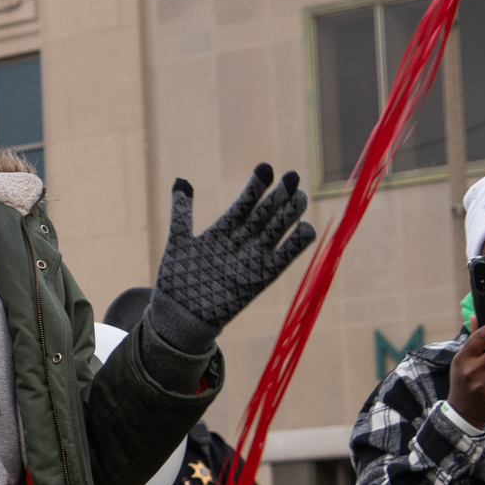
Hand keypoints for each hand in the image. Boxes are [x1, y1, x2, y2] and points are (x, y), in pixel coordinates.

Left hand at [153, 165, 314, 341]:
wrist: (179, 317)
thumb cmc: (177, 279)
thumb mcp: (179, 241)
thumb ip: (182, 212)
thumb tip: (181, 181)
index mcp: (223, 231)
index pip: (244, 203)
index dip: (256, 186)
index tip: (266, 167)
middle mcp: (241, 242)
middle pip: (265, 214)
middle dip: (279, 195)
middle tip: (292, 176)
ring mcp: (252, 259)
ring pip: (276, 232)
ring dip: (289, 215)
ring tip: (300, 195)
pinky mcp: (260, 279)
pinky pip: (283, 260)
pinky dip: (295, 245)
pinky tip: (306, 228)